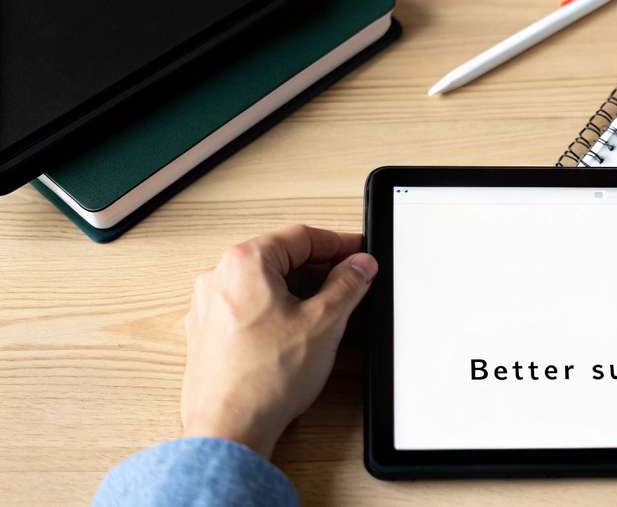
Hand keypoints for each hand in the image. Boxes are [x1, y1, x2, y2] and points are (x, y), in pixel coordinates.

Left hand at [181, 225, 377, 456]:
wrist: (230, 429)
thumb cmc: (264, 379)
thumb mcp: (324, 321)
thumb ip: (347, 284)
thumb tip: (359, 266)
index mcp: (244, 263)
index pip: (301, 236)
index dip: (338, 243)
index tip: (358, 253)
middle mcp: (218, 278)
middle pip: (280, 259)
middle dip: (320, 269)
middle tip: (352, 282)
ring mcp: (208, 308)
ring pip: (264, 285)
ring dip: (299, 291)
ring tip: (330, 310)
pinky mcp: (207, 335)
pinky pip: (248, 308)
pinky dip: (277, 311)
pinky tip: (299, 332)